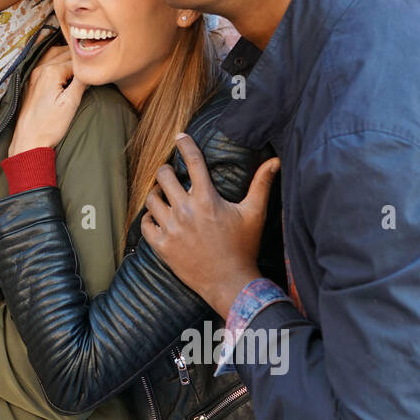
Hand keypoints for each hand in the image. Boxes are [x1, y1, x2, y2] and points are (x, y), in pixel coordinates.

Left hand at [8, 46, 85, 155]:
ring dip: (67, 56)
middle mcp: (40, 69)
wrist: (29, 141)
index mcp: (50, 71)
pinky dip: (56, 60)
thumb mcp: (70, 103)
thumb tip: (90, 70)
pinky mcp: (31, 83)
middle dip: (79, 58)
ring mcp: (33, 75)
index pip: (76, 60)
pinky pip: (45, 62)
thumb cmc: (49, 126)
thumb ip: (81, 82)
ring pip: (53, 55)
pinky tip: (64, 68)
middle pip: (64, 53)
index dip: (87, 65)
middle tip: (93, 63)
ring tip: (80, 64)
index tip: (97, 69)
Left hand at [140, 133, 279, 318]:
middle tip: (171, 175)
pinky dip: (149, 218)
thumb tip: (274, 161)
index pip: (193, 162)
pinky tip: (158, 217)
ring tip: (164, 196)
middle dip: (166, 171)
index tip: (180, 136)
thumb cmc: (244, 247)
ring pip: (151, 199)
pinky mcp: (162, 246)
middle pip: (164, 176)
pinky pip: (145, 224)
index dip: (185, 145)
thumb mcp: (254, 214)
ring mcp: (171, 229)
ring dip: (157, 194)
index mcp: (207, 200)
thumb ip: (261, 185)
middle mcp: (186, 211)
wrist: (230, 283)